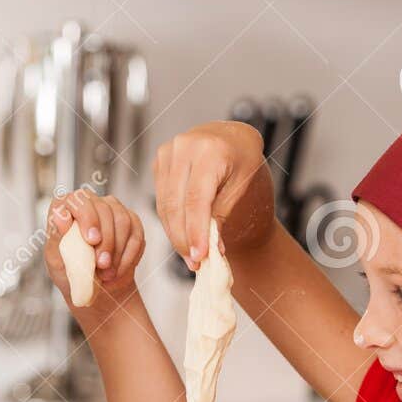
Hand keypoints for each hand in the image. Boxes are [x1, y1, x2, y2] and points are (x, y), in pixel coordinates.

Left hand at [45, 189, 145, 306]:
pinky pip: (136, 234)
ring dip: (117, 250)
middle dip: (105, 240)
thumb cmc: (70, 272)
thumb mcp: (57, 260)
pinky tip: (118, 270)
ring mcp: (113, 210)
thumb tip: (60, 219)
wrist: (94, 288)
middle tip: (101, 264)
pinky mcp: (132, 222)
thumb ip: (57, 238)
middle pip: (103, 209)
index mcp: (66, 207)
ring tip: (107, 273)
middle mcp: (91, 203)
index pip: (77, 199)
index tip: (91, 240)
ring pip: (122, 221)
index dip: (86, 217)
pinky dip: (128, 256)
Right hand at [153, 121, 275, 268]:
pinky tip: (183, 237)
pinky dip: (171, 221)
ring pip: (165, 205)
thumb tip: (210, 251)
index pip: (196, 199)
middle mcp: (184, 146)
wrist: (231, 138)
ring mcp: (168, 152)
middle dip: (184, 238)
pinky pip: (161, 199)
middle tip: (195, 263)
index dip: (195, 231)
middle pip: (176, 204)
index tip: (199, 256)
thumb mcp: (241, 186)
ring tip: (190, 256)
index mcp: (210, 150)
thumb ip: (222, 216)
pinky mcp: (159, 160)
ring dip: (176, 234)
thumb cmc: (242, 161)